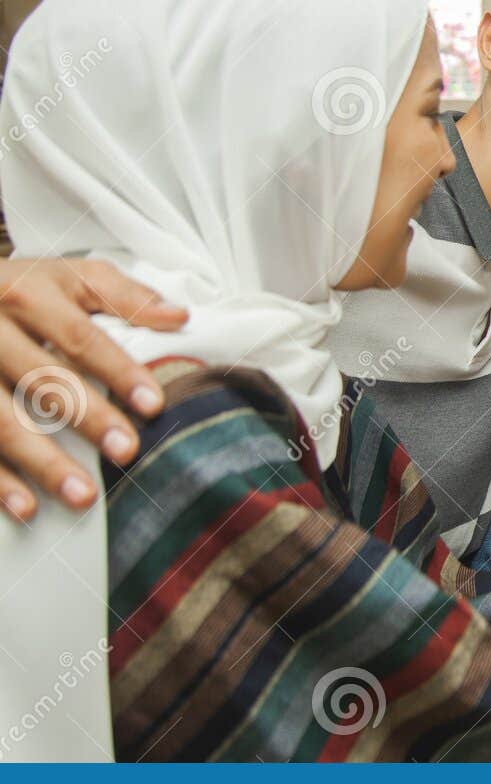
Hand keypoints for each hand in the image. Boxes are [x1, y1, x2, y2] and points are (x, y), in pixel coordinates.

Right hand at [0, 258, 186, 521]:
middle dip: (86, 417)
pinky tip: (26, 508)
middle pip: (42, 379)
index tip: (153, 404)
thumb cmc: (20, 287)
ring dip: (42, 462)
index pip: (81, 337)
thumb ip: (123, 295)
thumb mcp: (67, 275)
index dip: (118, 370)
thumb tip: (181, 317)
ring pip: (0, 420)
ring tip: (83, 496)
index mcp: (29, 294)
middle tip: (127, 452)